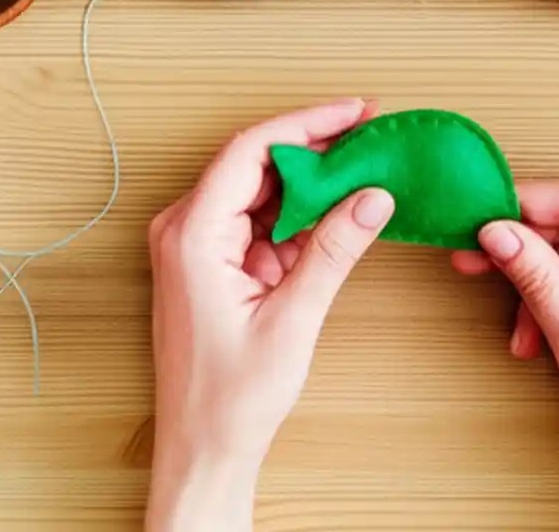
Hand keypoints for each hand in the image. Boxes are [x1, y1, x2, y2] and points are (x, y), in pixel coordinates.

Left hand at [146, 99, 394, 531]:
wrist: (204, 446)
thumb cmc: (230, 396)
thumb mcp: (292, 319)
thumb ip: (333, 251)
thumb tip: (372, 197)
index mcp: (193, 236)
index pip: (251, 151)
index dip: (306, 123)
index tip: (354, 113)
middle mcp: (187, 231)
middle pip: (256, 164)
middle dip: (316, 148)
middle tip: (371, 137)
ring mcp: (199, 246)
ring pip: (262, 191)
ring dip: (312, 183)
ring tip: (366, 171)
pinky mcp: (215, 263)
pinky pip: (261, 222)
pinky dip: (300, 216)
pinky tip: (340, 213)